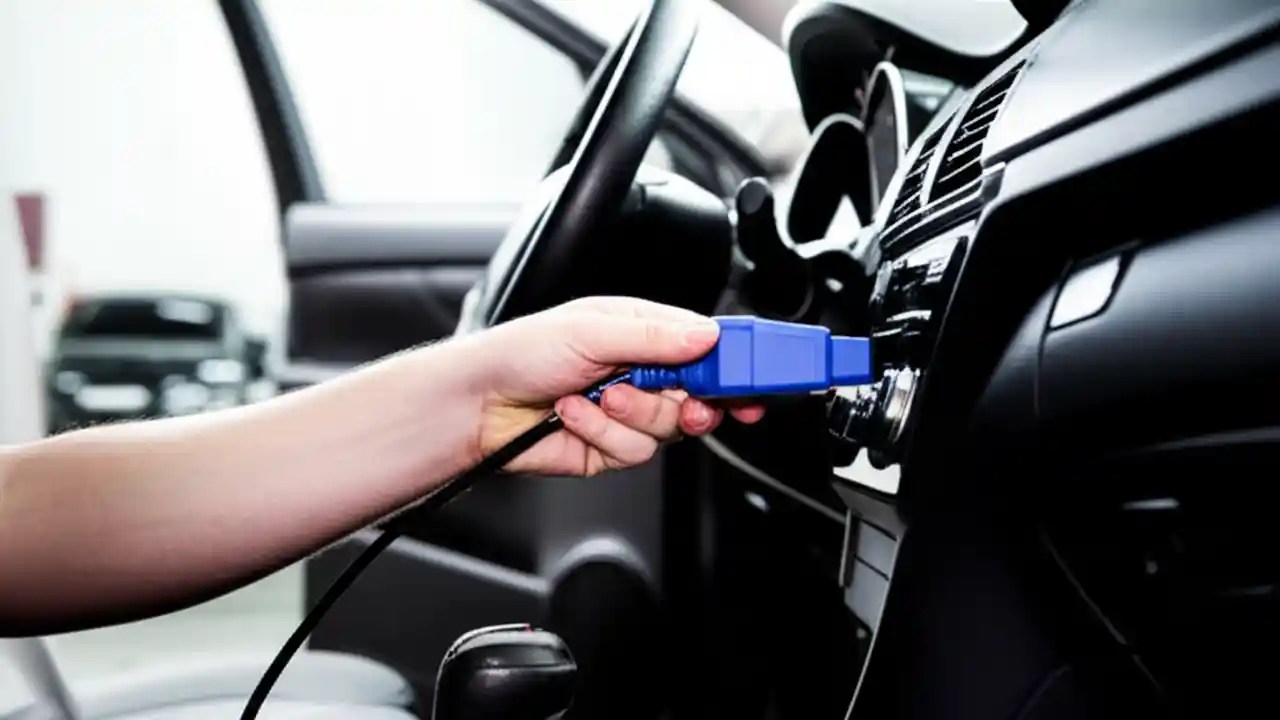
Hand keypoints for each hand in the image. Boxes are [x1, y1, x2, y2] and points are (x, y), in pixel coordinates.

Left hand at [464, 297, 764, 475]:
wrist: (478, 403)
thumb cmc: (522, 351)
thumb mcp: (592, 329)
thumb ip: (655, 336)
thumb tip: (705, 336)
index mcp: (645, 333)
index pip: (707, 346)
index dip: (736, 363)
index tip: (755, 378)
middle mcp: (643, 373)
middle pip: (702, 395)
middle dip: (694, 402)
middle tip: (688, 402)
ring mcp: (628, 413)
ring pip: (669, 429)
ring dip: (632, 415)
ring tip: (597, 396)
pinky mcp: (610, 448)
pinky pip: (633, 452)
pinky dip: (602, 433)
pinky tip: (575, 414)